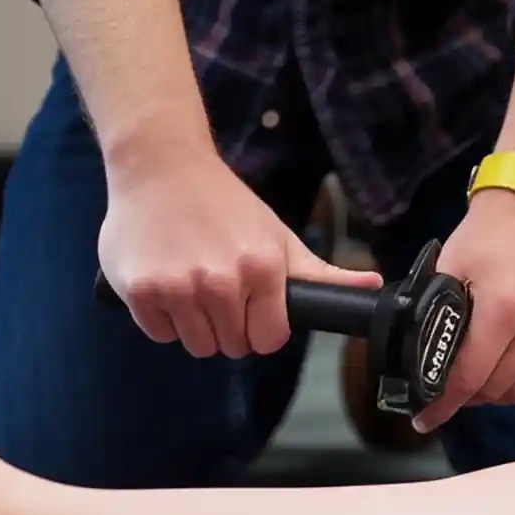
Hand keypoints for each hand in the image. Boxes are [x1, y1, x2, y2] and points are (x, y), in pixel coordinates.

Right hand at [97, 151, 380, 357]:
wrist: (162, 167)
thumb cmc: (226, 205)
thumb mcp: (279, 236)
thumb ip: (323, 272)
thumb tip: (373, 285)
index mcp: (262, 269)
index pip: (268, 341)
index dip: (260, 329)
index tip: (251, 311)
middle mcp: (221, 281)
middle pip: (231, 346)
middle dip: (227, 327)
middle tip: (218, 290)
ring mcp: (178, 287)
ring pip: (196, 345)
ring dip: (194, 325)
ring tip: (192, 285)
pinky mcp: (141, 289)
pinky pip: (159, 333)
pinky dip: (161, 318)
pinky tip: (166, 282)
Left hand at [411, 190, 514, 432]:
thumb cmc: (482, 240)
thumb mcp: (447, 275)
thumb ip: (438, 323)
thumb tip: (424, 371)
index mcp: (505, 307)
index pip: (470, 375)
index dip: (443, 403)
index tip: (425, 420)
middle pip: (496, 388)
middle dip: (466, 394)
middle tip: (447, 388)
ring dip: (494, 389)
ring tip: (475, 375)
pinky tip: (502, 359)